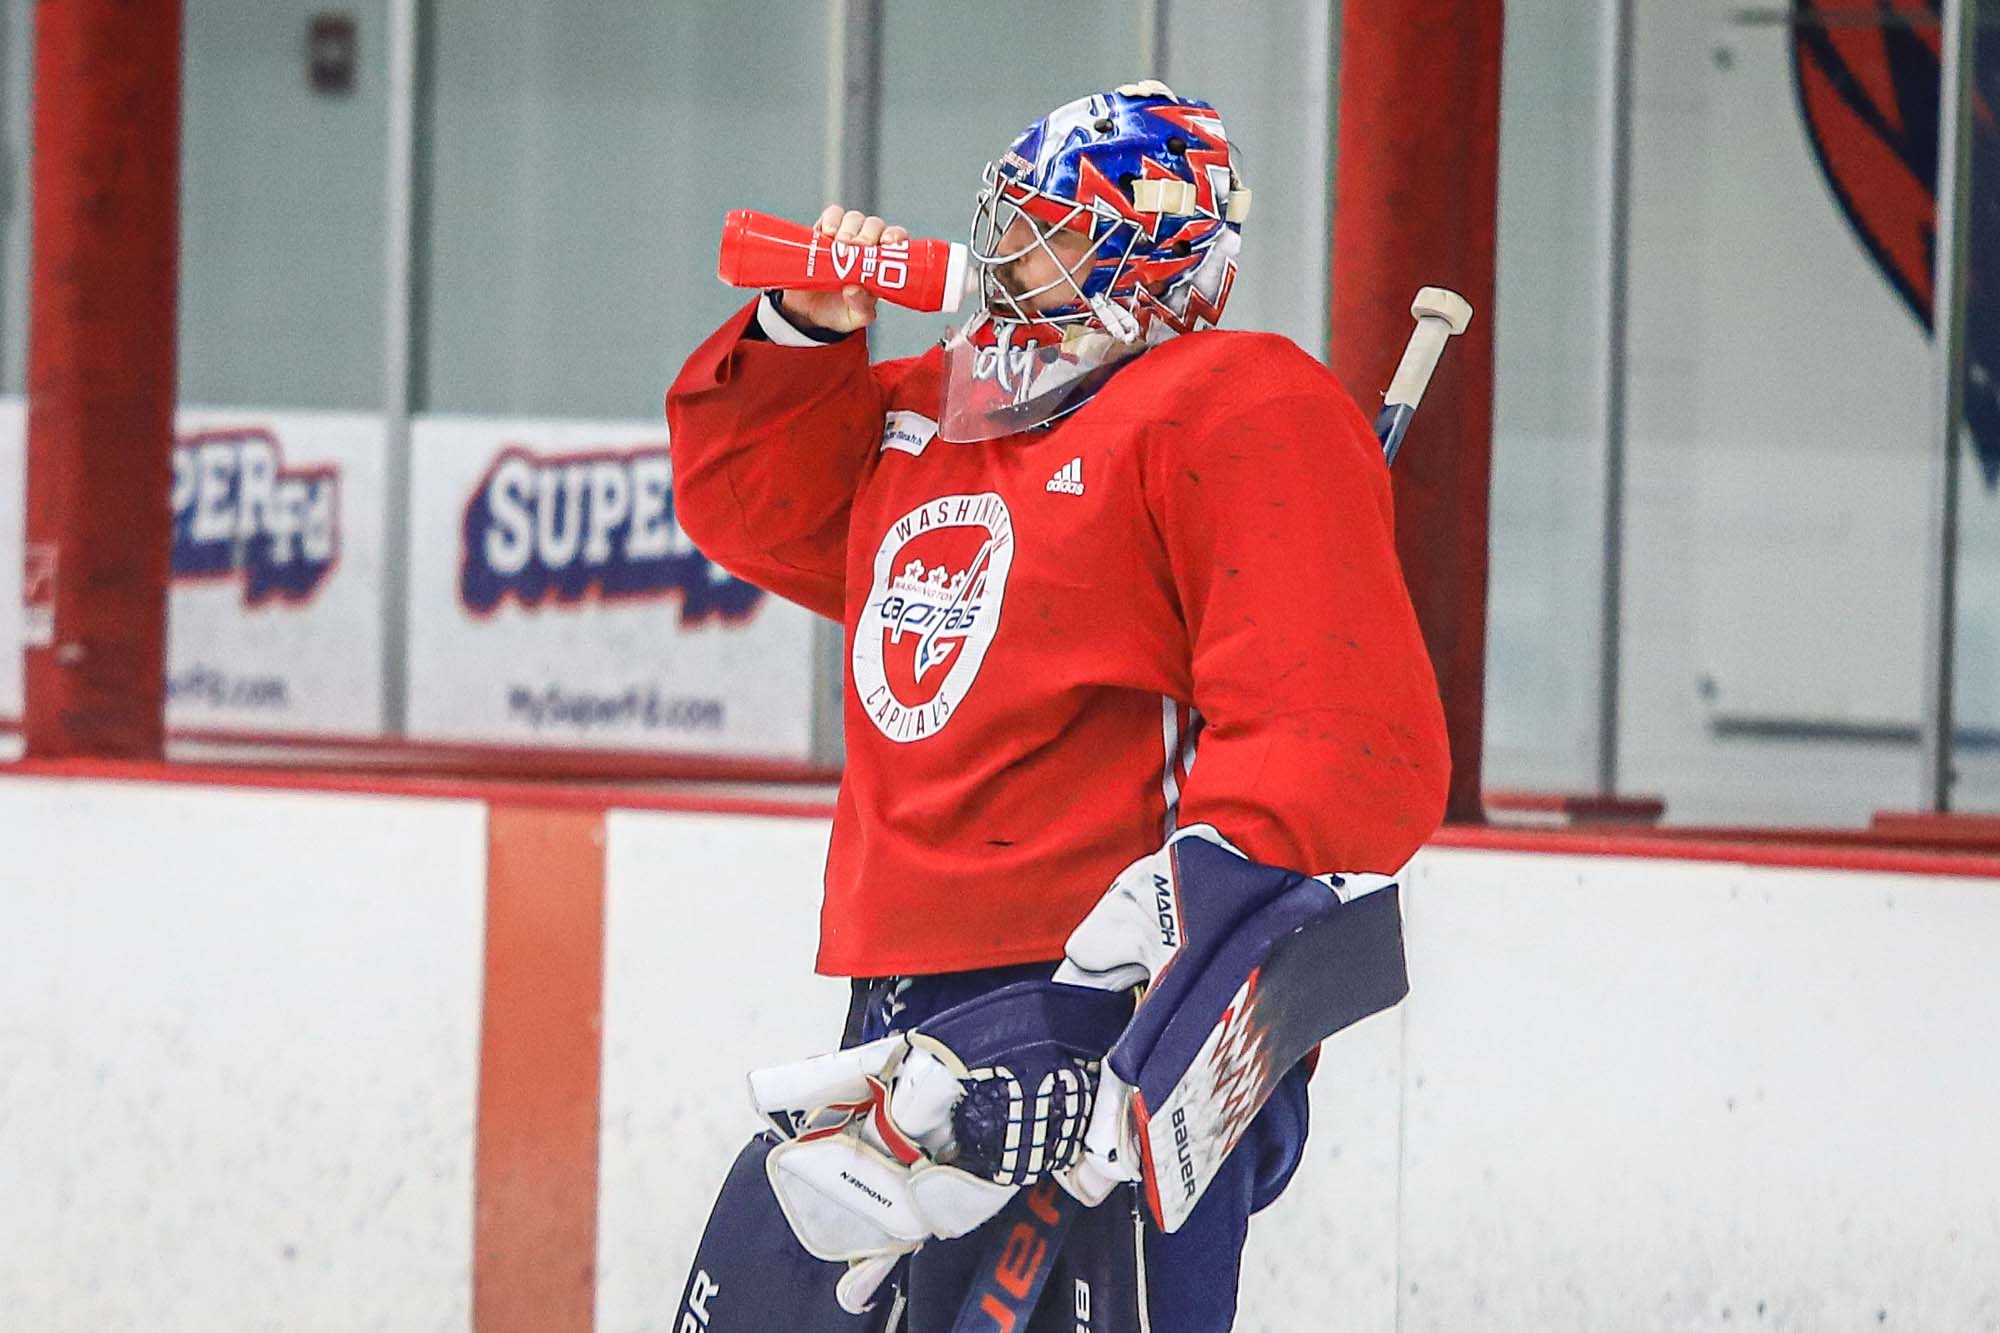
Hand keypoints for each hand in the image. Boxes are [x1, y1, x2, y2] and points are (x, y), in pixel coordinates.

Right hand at [778, 205, 908, 334]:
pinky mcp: (823, 231)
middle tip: (857, 247)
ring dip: (849, 228)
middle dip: (868, 234)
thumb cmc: (838, 312)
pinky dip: (831, 220)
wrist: (806, 312)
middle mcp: (865, 245)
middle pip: (875, 226)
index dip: (895, 236)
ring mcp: (844, 236)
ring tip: (839, 244)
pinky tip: (827, 233)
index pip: (896, 240)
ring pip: (855, 218)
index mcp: (880, 263)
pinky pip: (831, 214)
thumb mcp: (854, 318)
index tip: (887, 242)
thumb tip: (855, 289)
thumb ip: (861, 307)